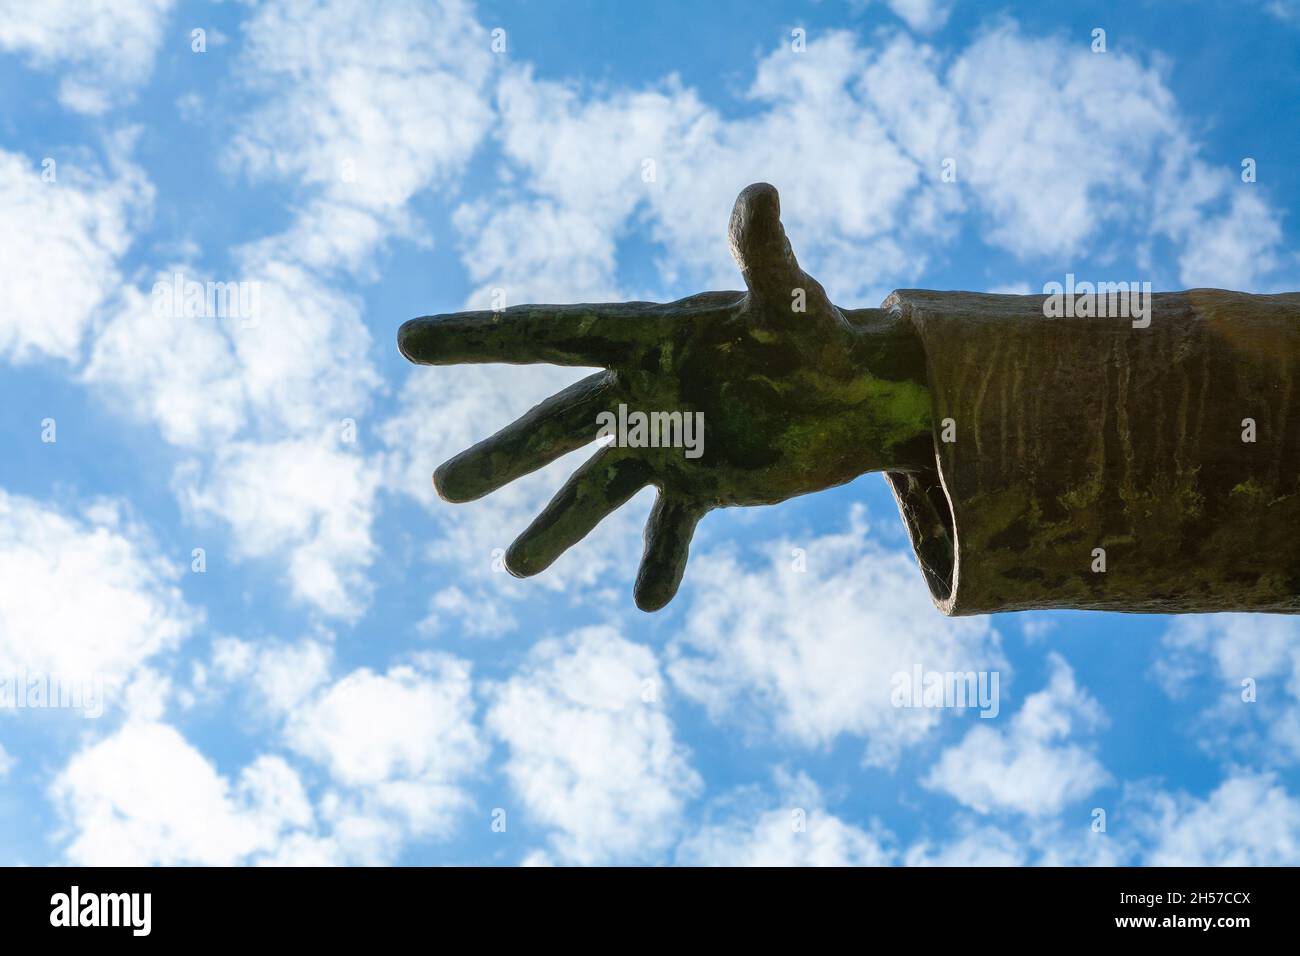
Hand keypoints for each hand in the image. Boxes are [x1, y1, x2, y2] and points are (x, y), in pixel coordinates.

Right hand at [398, 183, 931, 609]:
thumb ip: (766, 258)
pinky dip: (660, 561)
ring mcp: (667, 442)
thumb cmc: (821, 333)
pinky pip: (668, 528)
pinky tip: (649, 601)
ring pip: (596, 487)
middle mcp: (643, 392)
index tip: (406, 340)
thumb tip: (758, 193)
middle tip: (442, 487)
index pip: (551, 332)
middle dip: (502, 455)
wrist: (857, 393)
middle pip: (558, 424)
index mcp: (648, 338)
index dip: (478, 338)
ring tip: (514, 568)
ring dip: (557, 527)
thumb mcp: (793, 300)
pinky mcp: (700, 484)